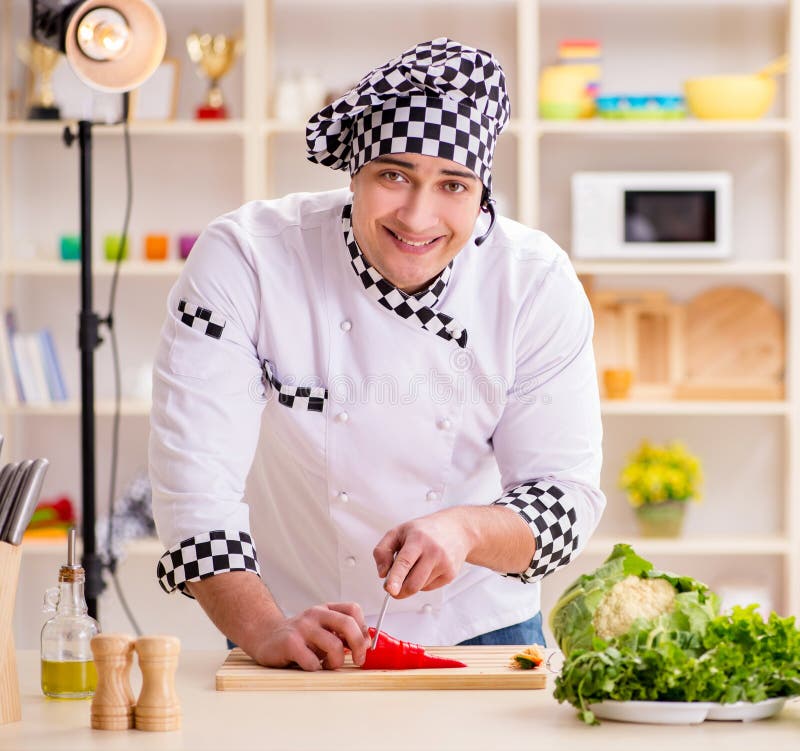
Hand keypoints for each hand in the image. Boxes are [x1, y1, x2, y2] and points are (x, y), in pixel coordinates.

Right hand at [255, 602, 369, 671]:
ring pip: (334, 646)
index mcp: (326, 609)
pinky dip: (316, 669)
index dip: (363, 628)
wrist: (265, 636)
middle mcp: (315, 614)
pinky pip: (313, 662)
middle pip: (347, 624)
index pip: (353, 609)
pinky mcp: (290, 642)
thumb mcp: (322, 629)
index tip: (365, 646)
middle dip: (358, 646)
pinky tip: (310, 667)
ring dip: (335, 662)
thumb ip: (341, 634)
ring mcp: (302, 627)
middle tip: (359, 660)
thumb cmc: (299, 637)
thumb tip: (365, 645)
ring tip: (327, 666)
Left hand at [372, 509, 473, 598]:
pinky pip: (429, 587)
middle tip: (392, 585)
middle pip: (413, 584)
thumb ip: (382, 551)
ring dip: (411, 582)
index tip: (390, 589)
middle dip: (399, 590)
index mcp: (418, 539)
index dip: (396, 578)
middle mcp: (433, 552)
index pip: (405, 562)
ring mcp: (444, 564)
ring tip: (416, 564)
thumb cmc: (425, 530)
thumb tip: (382, 574)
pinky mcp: (451, 574)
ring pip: (420, 587)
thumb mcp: (398, 531)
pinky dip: (423, 582)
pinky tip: (427, 567)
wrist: (456, 529)